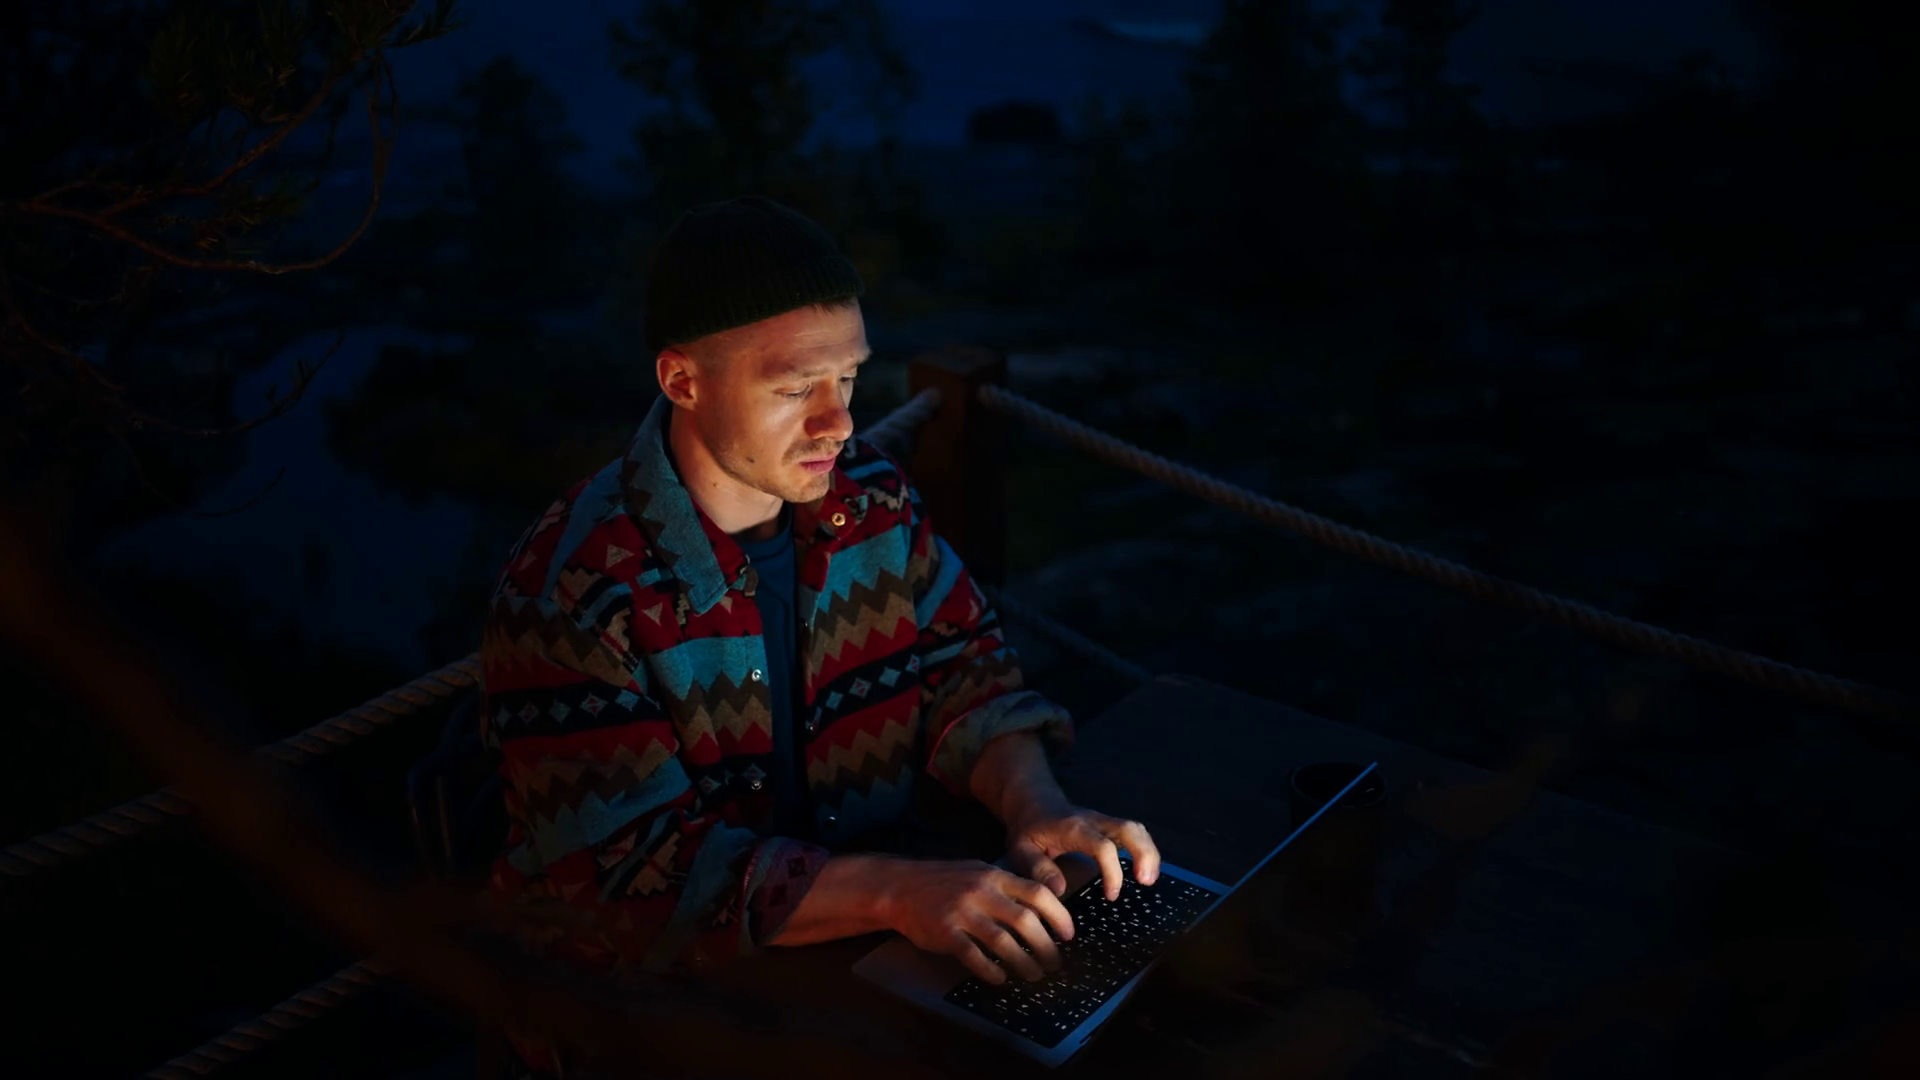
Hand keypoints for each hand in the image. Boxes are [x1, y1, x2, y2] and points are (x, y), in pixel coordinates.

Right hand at [881, 858, 1076, 984]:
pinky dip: (991, 971)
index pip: (1037, 893)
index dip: (1059, 915)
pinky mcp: (946, 933)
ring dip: (1024, 963)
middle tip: (1054, 963)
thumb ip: (1005, 887)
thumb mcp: (977, 872)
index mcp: (994, 875)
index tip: (1069, 934)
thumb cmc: (943, 881)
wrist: (900, 887)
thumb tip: (1039, 908)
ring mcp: (963, 912)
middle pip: (1026, 921)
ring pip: (1004, 942)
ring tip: (1033, 975)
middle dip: (1046, 946)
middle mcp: (981, 892)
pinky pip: (974, 957)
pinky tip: (1000, 978)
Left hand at [1006, 803, 1160, 901]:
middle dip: (1144, 854)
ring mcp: (1103, 820)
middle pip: (1129, 829)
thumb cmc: (1027, 828)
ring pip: (1135, 828)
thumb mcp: (1020, 848)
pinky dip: (1145, 848)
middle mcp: (1093, 821)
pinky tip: (1146, 869)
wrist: (1032, 801)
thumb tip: (1059, 890)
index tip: (1111, 895)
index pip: (1102, 846)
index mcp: (1073, 828)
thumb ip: (1037, 868)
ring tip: (1150, 879)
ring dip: (1149, 851)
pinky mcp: (1108, 825)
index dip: (1112, 871)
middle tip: (1147, 882)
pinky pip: (1133, 832)